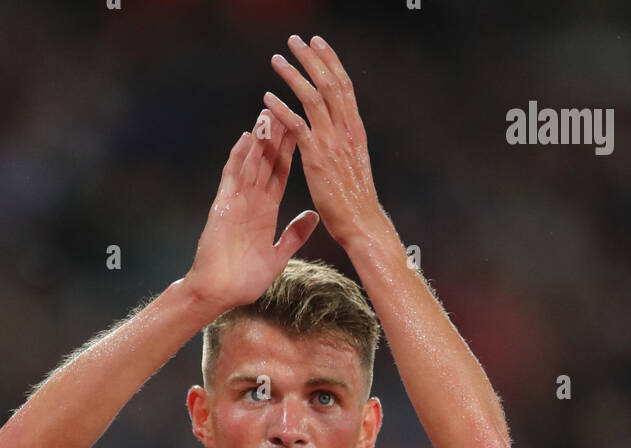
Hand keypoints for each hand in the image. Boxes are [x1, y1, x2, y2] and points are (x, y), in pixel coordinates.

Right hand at [186, 109, 319, 315]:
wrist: (219, 294)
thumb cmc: (244, 281)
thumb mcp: (278, 256)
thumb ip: (294, 235)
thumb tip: (313, 216)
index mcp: (265, 212)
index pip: (281, 174)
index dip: (291, 152)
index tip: (302, 129)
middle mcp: (251, 202)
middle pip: (266, 162)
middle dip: (277, 137)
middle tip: (286, 107)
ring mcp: (236, 202)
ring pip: (250, 164)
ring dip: (260, 140)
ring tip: (269, 113)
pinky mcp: (223, 207)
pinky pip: (231, 178)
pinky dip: (239, 158)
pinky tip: (247, 138)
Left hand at [263, 34, 381, 247]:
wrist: (362, 223)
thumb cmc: (357, 201)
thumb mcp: (356, 164)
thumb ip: (346, 143)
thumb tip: (340, 131)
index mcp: (356, 130)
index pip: (343, 86)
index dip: (330, 61)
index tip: (318, 43)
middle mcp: (346, 130)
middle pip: (328, 83)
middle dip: (311, 58)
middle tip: (295, 40)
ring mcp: (332, 143)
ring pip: (312, 98)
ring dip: (292, 76)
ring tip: (277, 60)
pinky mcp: (317, 158)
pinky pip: (297, 126)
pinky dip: (281, 110)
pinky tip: (267, 99)